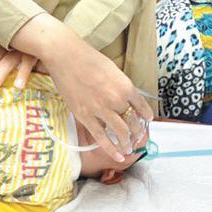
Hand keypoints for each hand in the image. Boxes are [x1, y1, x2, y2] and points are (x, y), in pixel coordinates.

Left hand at [0, 46, 36, 97]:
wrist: (61, 48)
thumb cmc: (39, 60)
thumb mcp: (22, 66)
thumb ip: (12, 74)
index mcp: (7, 48)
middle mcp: (13, 46)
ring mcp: (24, 48)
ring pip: (7, 62)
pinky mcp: (37, 51)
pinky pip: (27, 63)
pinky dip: (21, 74)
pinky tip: (18, 86)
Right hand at [12, 14, 152, 162]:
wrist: (64, 55)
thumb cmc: (86, 58)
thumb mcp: (111, 69)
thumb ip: (120, 85)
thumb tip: (126, 98)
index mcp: (125, 86)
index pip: (142, 106)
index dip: (146, 116)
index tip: (147, 121)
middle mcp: (116, 99)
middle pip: (133, 122)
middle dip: (138, 132)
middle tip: (137, 137)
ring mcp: (100, 108)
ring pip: (120, 132)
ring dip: (127, 142)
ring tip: (129, 148)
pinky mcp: (84, 115)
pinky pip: (101, 137)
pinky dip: (111, 149)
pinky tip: (118, 155)